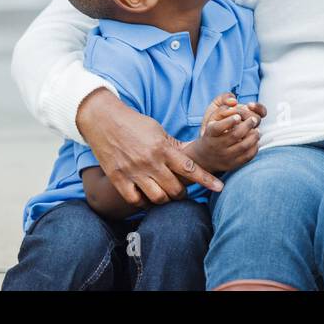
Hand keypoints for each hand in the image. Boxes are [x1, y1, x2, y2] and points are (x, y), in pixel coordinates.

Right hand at [76, 88, 222, 208]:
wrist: (104, 121)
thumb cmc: (134, 124)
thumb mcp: (158, 130)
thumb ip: (174, 146)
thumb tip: (192, 155)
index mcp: (162, 147)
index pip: (189, 167)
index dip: (206, 179)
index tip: (220, 187)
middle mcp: (150, 161)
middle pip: (175, 189)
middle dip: (182, 193)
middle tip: (181, 191)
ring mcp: (133, 172)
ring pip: (158, 198)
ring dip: (165, 200)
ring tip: (165, 195)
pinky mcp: (118, 179)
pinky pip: (136, 201)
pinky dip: (144, 202)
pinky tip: (146, 197)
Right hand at [189, 93, 264, 172]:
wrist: (203, 158)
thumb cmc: (211, 134)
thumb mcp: (211, 119)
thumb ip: (222, 106)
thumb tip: (234, 101)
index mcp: (210, 133)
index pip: (218, 127)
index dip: (229, 121)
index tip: (238, 116)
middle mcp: (216, 145)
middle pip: (234, 135)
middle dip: (247, 125)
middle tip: (253, 120)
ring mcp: (225, 156)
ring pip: (243, 146)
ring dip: (253, 136)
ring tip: (257, 130)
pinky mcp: (232, 165)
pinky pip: (247, 156)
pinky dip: (254, 147)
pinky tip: (255, 141)